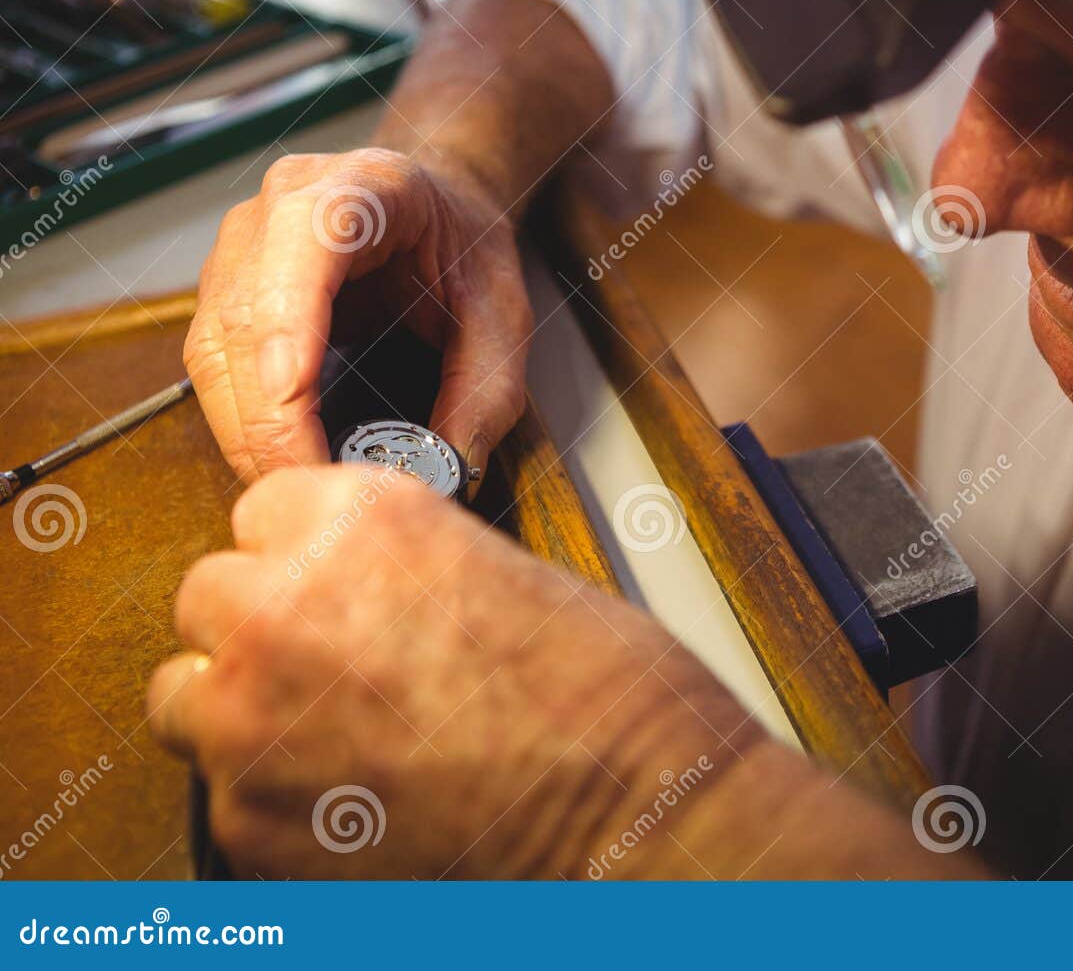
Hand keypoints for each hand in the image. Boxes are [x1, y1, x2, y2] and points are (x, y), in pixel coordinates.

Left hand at [146, 466, 766, 878]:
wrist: (631, 810)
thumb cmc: (599, 691)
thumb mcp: (494, 568)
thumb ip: (392, 565)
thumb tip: (343, 589)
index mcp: (355, 519)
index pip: (260, 509)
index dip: (300, 552)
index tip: (328, 584)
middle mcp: (283, 604)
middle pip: (208, 596)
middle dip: (260, 627)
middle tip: (334, 664)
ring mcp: (251, 718)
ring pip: (186, 694)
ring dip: (241, 707)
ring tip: (329, 732)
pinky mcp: (249, 819)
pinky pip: (222, 789)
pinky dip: (273, 794)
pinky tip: (354, 794)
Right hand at [183, 148, 533, 482]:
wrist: (439, 206)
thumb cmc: (464, 247)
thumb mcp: (501, 312)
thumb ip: (487, 387)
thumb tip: (456, 469)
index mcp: (363, 187)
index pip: (307, 239)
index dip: (291, 318)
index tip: (294, 394)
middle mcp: (283, 204)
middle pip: (246, 309)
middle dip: (268, 410)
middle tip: (308, 482)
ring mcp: (243, 243)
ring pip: (214, 344)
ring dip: (244, 427)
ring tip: (295, 484)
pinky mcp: (225, 287)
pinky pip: (210, 363)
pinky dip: (237, 420)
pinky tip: (275, 460)